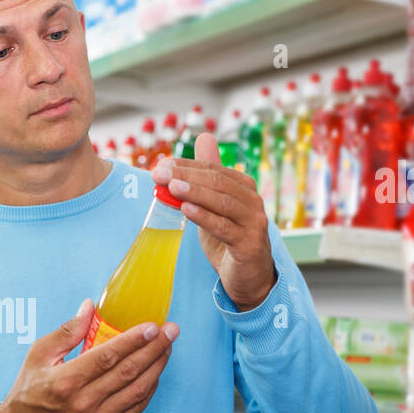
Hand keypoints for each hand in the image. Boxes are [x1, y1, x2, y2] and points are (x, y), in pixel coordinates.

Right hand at [0, 299, 178, 412]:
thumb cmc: (29, 389)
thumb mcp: (38, 354)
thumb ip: (67, 331)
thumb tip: (90, 307)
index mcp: (66, 381)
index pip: (108, 357)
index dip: (134, 340)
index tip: (152, 326)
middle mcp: (84, 403)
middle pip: (129, 372)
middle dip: (155, 348)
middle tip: (172, 330)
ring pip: (138, 390)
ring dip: (157, 366)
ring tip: (168, 347)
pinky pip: (136, 408)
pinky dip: (150, 388)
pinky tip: (155, 371)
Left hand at [152, 134, 276, 310]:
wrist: (249, 276)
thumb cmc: (230, 237)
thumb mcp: (215, 204)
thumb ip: (208, 174)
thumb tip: (203, 136)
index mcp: (243, 187)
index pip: (212, 169)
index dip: (186, 165)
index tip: (161, 164)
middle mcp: (252, 200)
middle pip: (217, 182)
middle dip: (186, 176)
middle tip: (159, 173)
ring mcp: (253, 222)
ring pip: (222, 202)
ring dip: (195, 193)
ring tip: (172, 187)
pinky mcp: (249, 244)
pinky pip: (225, 228)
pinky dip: (205, 217)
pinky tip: (187, 210)